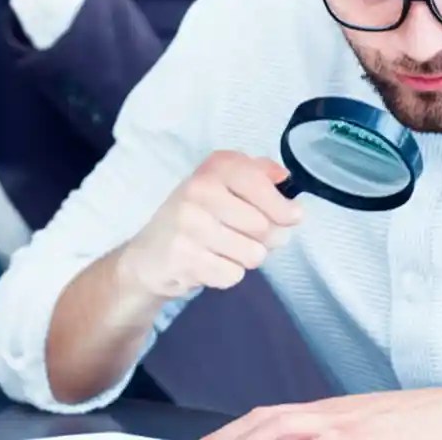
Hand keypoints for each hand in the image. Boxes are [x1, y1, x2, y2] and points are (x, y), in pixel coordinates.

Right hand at [117, 151, 303, 299]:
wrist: (148, 255)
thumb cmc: (196, 216)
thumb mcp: (224, 184)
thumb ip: (258, 174)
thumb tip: (285, 179)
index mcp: (214, 166)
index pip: (260, 183)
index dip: (283, 206)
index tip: (292, 216)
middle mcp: (199, 190)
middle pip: (264, 226)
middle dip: (269, 239)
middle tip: (251, 237)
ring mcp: (189, 225)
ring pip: (253, 254)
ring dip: (248, 257)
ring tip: (227, 249)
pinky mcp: (184, 258)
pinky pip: (233, 274)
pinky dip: (228, 274)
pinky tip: (210, 263)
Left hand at [203, 387, 441, 439]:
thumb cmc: (434, 426)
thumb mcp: (379, 429)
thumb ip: (345, 432)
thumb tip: (319, 432)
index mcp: (334, 412)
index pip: (269, 419)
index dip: (233, 432)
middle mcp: (334, 414)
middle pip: (264, 422)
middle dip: (225, 436)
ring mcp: (349, 425)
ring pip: (282, 429)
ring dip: (247, 438)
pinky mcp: (368, 436)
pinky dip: (289, 439)